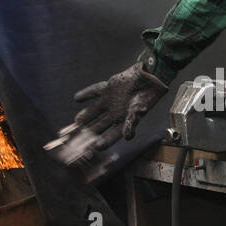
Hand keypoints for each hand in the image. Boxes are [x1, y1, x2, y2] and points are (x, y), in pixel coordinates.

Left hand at [47, 61, 168, 164]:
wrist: (149, 77)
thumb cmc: (146, 96)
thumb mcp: (139, 111)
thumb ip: (131, 123)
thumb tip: (127, 138)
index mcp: (124, 121)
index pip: (112, 135)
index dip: (105, 141)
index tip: (96, 148)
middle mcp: (115, 113)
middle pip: (100, 124)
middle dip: (90, 131)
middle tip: (79, 139)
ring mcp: (110, 101)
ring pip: (94, 111)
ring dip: (86, 115)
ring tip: (76, 121)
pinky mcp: (107, 89)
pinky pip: (94, 92)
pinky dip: (86, 95)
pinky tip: (77, 99)